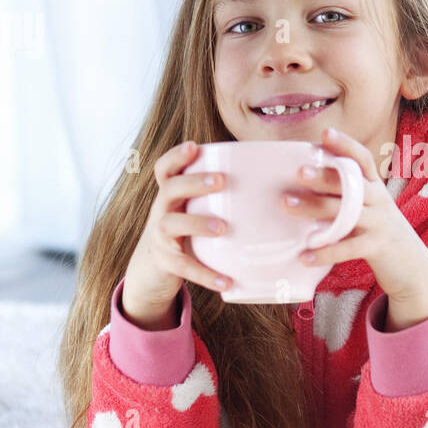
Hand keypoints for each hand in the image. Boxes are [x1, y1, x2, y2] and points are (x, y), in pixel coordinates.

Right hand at [122, 140, 233, 322]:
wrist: (154, 271)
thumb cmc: (187, 233)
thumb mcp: (194, 211)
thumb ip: (219, 198)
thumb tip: (272, 185)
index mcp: (171, 195)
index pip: (165, 169)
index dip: (176, 156)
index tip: (194, 146)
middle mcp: (162, 210)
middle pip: (170, 189)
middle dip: (194, 182)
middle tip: (221, 181)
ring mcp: (160, 237)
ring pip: (170, 224)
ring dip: (198, 223)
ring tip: (223, 228)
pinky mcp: (165, 262)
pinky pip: (184, 267)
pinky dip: (206, 274)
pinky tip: (226, 282)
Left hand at [282, 127, 427, 312]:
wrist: (412, 266)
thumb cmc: (378, 232)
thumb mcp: (369, 208)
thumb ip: (345, 196)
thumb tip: (302, 184)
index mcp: (375, 187)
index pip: (363, 159)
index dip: (346, 145)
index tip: (326, 133)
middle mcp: (379, 200)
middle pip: (352, 184)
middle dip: (325, 176)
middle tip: (300, 171)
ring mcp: (380, 223)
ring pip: (346, 213)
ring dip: (314, 208)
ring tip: (287, 205)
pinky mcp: (378, 247)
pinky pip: (348, 248)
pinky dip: (325, 252)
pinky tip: (304, 255)